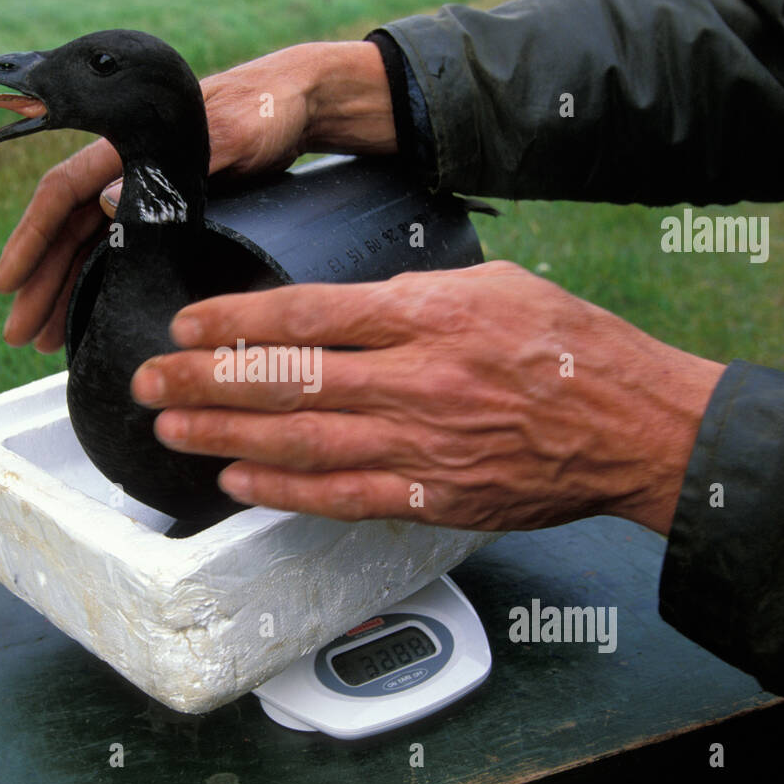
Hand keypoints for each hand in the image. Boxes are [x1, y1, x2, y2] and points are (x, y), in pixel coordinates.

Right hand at [0, 41, 395, 351]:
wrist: (301, 104)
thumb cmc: (264, 110)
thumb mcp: (227, 137)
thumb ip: (170, 168)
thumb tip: (102, 201)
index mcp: (125, 144)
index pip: (61, 194)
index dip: (30, 240)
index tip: (7, 283)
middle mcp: (124, 169)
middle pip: (68, 230)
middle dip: (40, 284)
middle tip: (18, 335)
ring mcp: (142, 191)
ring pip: (89, 247)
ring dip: (64, 292)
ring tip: (43, 340)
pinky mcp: (166, 211)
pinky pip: (119, 252)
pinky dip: (100, 285)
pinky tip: (89, 316)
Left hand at [130, 262, 724, 535]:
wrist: (635, 427)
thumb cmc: (570, 348)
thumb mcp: (494, 286)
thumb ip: (412, 294)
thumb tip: (339, 309)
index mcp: (429, 315)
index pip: (307, 315)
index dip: (235, 321)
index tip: (187, 323)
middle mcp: (415, 380)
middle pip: (286, 380)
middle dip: (205, 379)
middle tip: (149, 379)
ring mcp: (421, 445)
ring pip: (300, 440)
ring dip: (225, 434)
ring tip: (169, 429)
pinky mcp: (431, 496)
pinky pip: (342, 496)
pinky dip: (283, 490)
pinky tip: (235, 480)